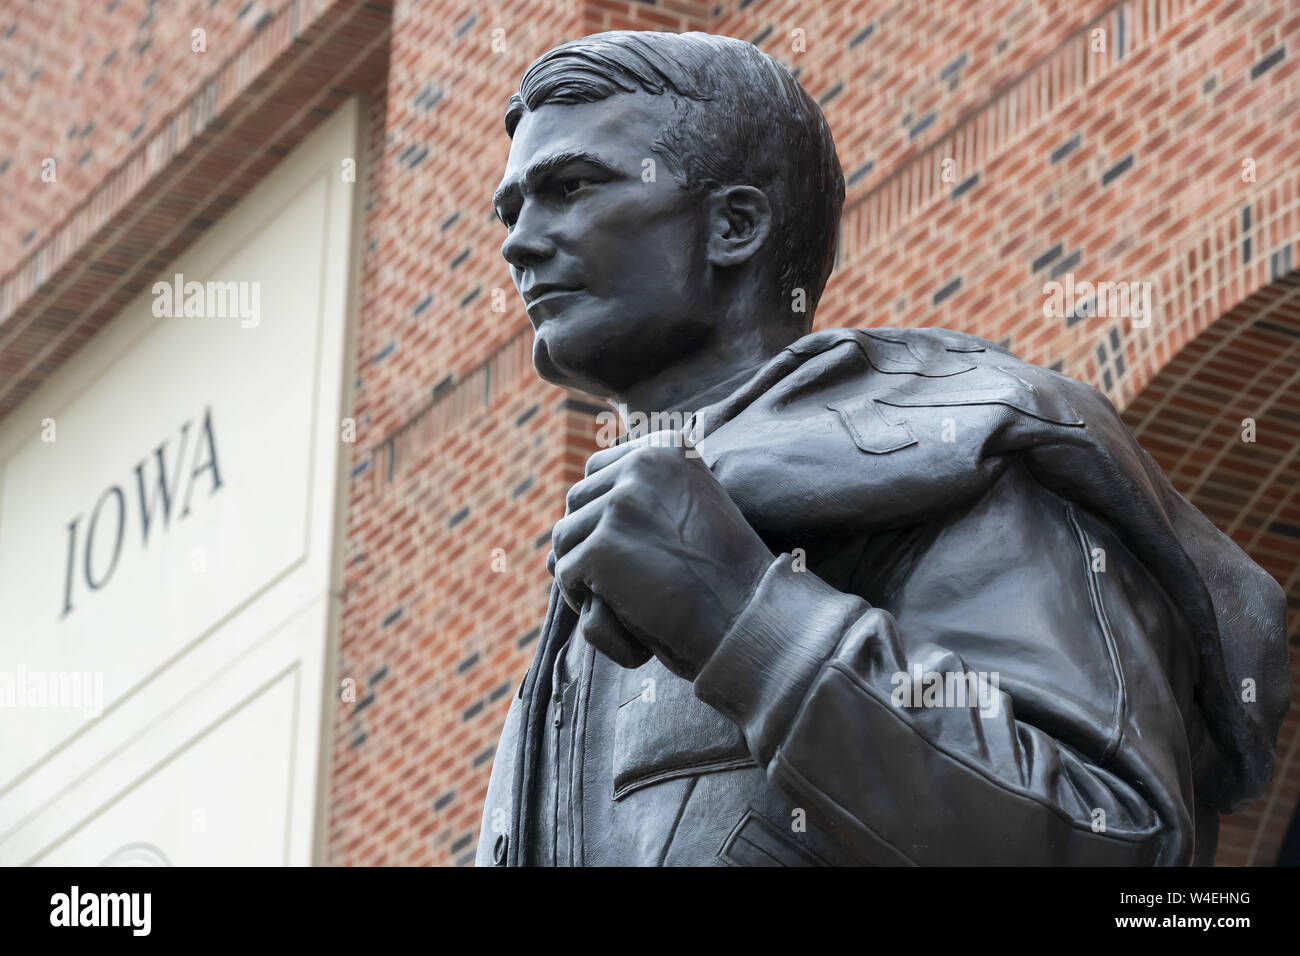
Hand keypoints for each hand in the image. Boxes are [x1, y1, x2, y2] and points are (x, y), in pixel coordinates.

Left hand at [547, 429, 775, 679]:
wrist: (747, 618)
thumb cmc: (722, 574)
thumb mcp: (691, 506)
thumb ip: (645, 491)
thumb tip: (570, 505)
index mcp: (666, 446)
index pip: (597, 469)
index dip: (603, 515)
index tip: (633, 548)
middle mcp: (642, 463)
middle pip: (576, 502)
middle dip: (588, 544)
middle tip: (621, 581)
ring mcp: (620, 503)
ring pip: (565, 538)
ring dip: (583, 574)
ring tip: (619, 599)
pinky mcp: (603, 546)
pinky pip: (566, 573)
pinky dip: (584, 601)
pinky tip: (620, 616)